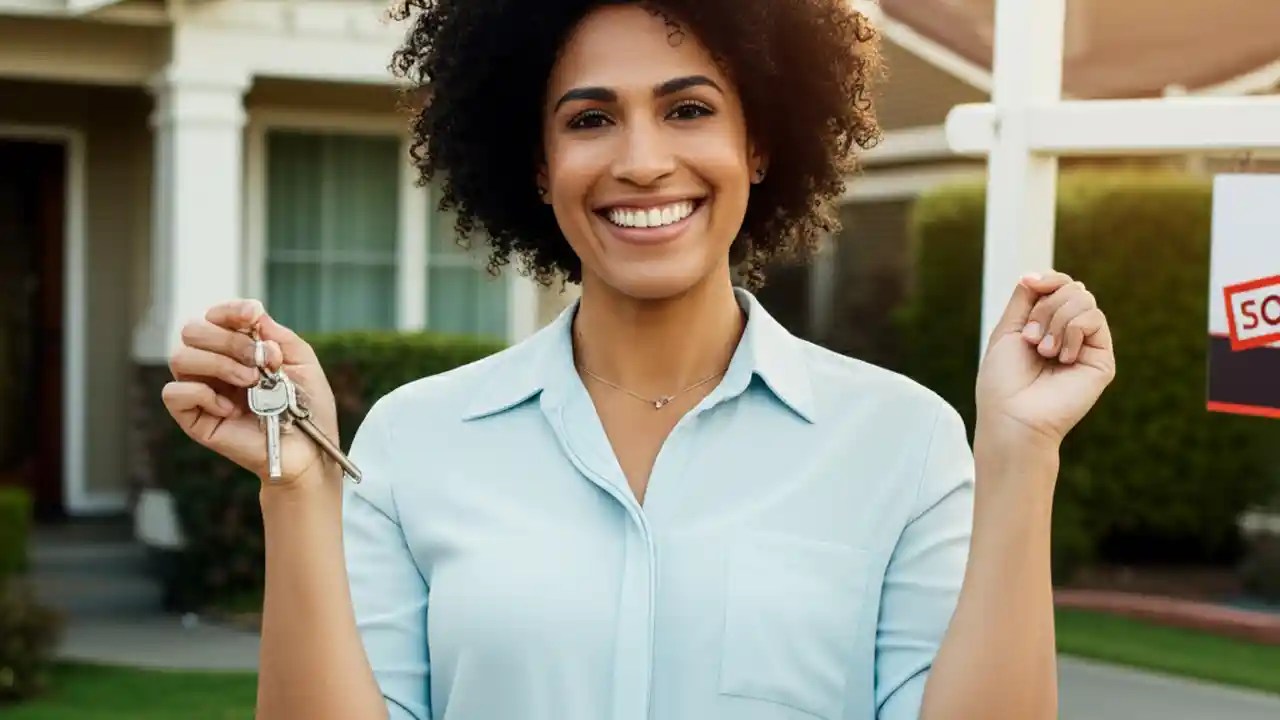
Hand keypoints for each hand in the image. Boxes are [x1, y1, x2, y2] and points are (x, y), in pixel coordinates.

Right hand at [161, 299, 339, 486]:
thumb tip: (254, 313)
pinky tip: (231, 408)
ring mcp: (202, 391)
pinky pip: (173, 394)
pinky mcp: (194, 419)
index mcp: (238, 349)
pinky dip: (202, 394)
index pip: (216, 317)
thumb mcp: (302, 362)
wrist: (308, 451)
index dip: (229, 310)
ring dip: (219, 364)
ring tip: (251, 382)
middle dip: (229, 340)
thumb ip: (278, 335)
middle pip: (192, 331)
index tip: (253, 316)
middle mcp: (214, 366)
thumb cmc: (307, 408)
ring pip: (180, 358)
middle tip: (260, 362)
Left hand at [975, 271, 1116, 453]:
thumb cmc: (1003, 380)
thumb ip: (1025, 299)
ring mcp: (1086, 345)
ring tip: (1044, 350)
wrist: (1013, 415)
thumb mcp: (1008, 329)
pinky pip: (1094, 319)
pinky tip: (1062, 357)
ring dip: (1056, 320)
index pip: (1059, 285)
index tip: (1029, 284)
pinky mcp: (1101, 359)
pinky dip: (1072, 330)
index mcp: (1047, 326)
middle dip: (1045, 306)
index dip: (1047, 279)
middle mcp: (1069, 334)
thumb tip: (1035, 274)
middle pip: (1072, 288)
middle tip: (1031, 339)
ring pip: (1084, 299)